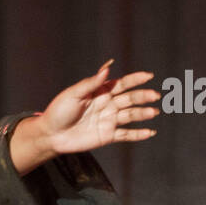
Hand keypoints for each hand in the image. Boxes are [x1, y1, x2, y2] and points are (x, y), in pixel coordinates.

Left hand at [36, 59, 159, 155]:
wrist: (50, 135)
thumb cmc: (58, 111)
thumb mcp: (73, 94)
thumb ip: (90, 83)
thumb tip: (107, 68)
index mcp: (100, 92)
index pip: (122, 83)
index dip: (135, 79)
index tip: (148, 75)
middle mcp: (108, 105)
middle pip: (130, 99)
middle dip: (143, 96)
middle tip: (155, 96)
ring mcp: (109, 120)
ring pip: (130, 116)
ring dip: (143, 113)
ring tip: (153, 112)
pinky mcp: (107, 136)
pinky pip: (126, 135)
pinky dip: (138, 135)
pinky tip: (150, 132)